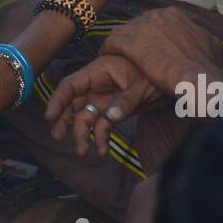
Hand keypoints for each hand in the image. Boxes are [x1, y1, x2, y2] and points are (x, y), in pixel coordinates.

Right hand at [44, 54, 158, 156]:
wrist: (173, 77)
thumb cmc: (154, 73)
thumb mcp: (142, 85)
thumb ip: (125, 101)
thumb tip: (109, 117)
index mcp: (98, 72)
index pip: (71, 85)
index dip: (58, 100)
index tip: (49, 118)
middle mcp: (97, 85)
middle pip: (74, 102)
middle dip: (65, 121)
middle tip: (58, 137)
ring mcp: (105, 98)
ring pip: (86, 116)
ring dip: (83, 134)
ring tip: (82, 151)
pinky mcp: (114, 109)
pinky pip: (102, 124)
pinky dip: (101, 137)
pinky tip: (103, 150)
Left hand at [99, 6, 222, 94]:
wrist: (199, 79)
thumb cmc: (206, 67)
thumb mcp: (210, 45)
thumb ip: (201, 38)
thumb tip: (204, 39)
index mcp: (173, 14)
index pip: (152, 20)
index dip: (147, 34)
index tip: (145, 45)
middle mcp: (157, 16)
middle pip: (136, 24)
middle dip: (133, 38)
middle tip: (129, 52)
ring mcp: (143, 27)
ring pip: (123, 32)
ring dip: (120, 44)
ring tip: (115, 54)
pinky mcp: (131, 43)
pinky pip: (112, 42)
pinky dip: (109, 49)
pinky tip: (107, 55)